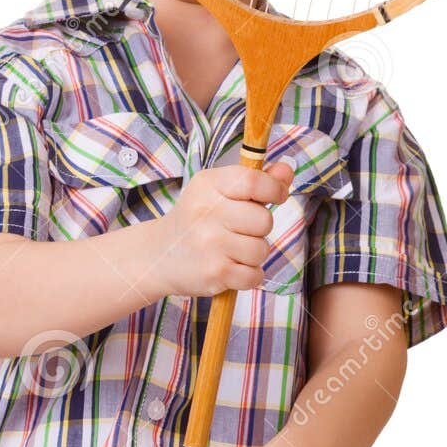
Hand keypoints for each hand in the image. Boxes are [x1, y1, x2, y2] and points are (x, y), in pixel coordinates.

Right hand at [152, 160, 294, 297]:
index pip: (254, 181)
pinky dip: (249, 276)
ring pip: (261, 250)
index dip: (275, 189)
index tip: (277, 196)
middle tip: (240, 230)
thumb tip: (287, 170)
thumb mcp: (219, 191)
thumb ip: (258, 180)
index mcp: (209, 185)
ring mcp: (209, 243)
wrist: (159, 255)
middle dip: (260, 229)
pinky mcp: (214, 272)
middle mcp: (206, 212)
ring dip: (254, 254)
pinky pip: (254, 276)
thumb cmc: (198, 219)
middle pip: (264, 220)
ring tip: (232, 251)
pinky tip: (231, 268)